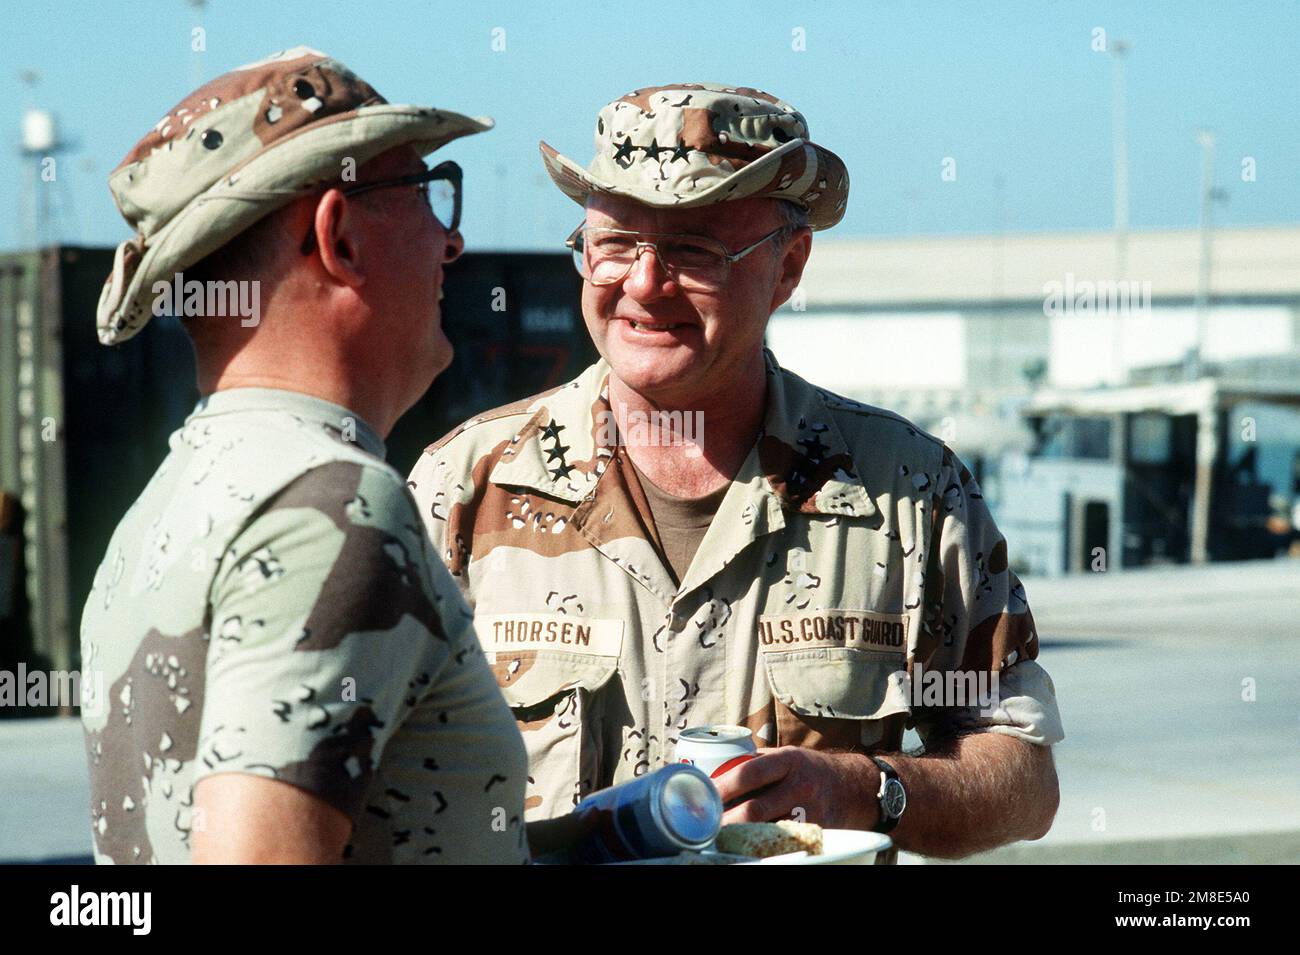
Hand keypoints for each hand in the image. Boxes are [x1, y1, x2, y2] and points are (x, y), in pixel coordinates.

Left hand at [712, 747, 879, 829]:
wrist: (854, 787)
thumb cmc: (810, 769)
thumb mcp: (786, 756)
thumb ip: (756, 763)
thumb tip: (716, 771)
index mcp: (788, 760)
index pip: (749, 773)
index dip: (723, 787)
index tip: (703, 796)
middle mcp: (801, 785)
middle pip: (756, 809)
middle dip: (727, 820)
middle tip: (706, 826)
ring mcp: (811, 811)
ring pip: (768, 829)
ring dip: (743, 835)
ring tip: (721, 836)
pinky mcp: (817, 832)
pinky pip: (784, 840)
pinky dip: (764, 842)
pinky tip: (749, 843)